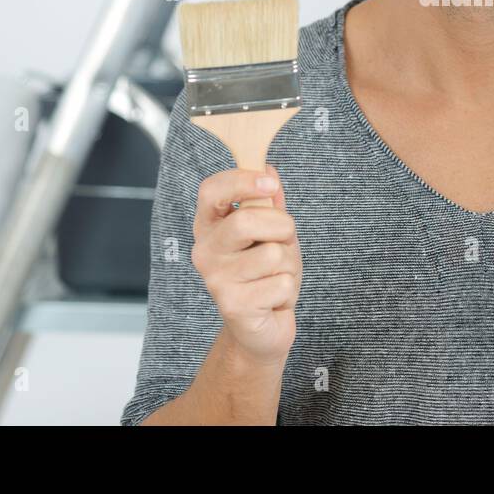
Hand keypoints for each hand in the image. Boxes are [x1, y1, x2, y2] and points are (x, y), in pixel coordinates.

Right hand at [191, 165, 300, 366]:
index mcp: (210, 225)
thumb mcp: (271, 231)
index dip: (241, 180)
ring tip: (275, 275)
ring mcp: (216, 280)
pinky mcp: (233, 306)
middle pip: (244, 221)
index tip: (271, 182)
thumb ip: (268, 201)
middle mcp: (205, 250)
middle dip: (281, 227)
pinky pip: (280, 283)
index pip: (211, 190)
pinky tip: (273, 298)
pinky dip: (288, 290)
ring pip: (271, 254)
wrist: (262, 327)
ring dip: (288, 263)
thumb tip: (267, 167)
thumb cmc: (265, 272)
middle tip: (284, 239)